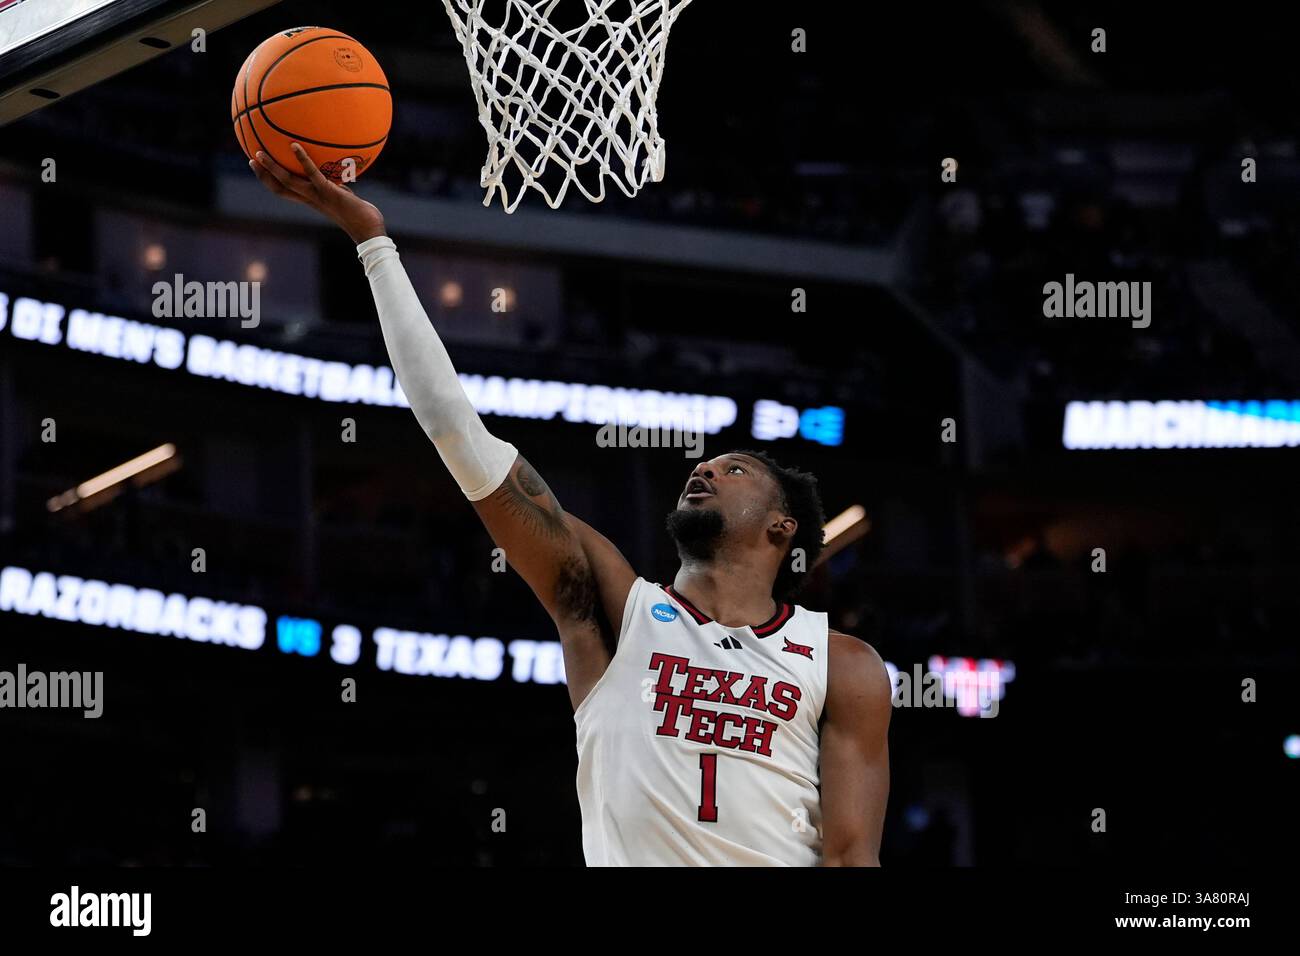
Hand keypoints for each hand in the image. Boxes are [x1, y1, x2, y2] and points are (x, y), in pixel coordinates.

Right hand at [249, 143, 385, 244]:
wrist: (368, 229)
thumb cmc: (360, 213)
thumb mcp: (344, 195)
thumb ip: (335, 184)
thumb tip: (335, 171)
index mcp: (311, 200)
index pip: (284, 192)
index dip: (270, 181)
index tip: (259, 167)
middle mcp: (310, 199)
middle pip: (279, 188)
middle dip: (263, 175)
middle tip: (251, 158)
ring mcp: (318, 196)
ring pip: (288, 182)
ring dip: (272, 168)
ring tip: (260, 153)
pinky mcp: (328, 191)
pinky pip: (312, 174)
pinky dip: (303, 160)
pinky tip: (295, 145)